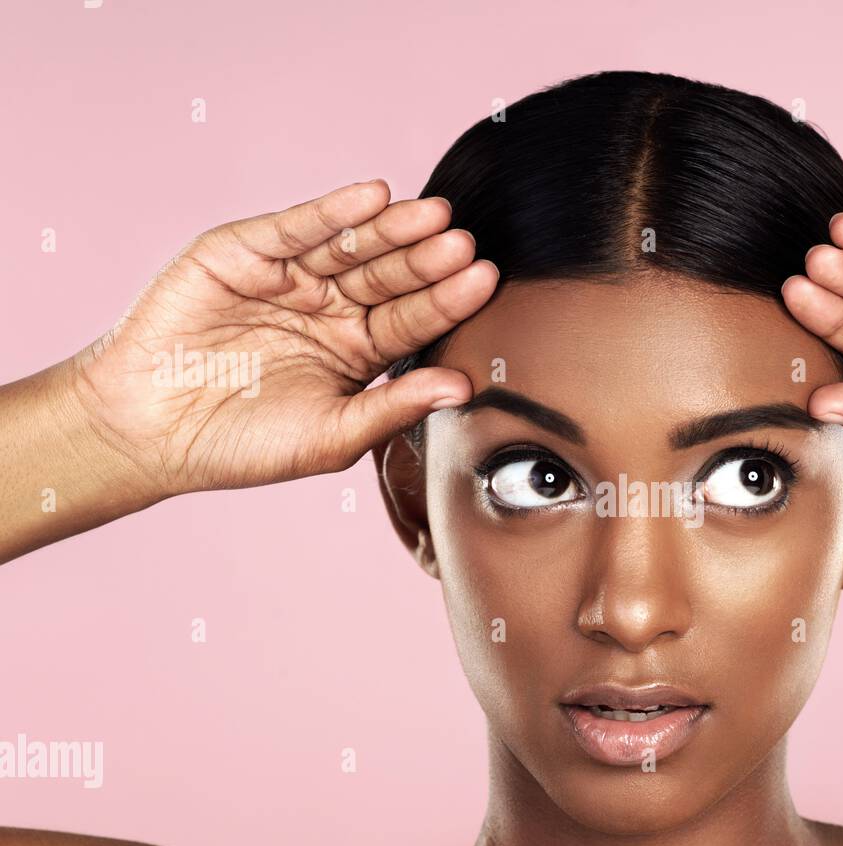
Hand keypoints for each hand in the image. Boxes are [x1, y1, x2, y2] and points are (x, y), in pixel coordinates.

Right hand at [63, 179, 494, 499]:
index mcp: (359, 353)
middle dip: (427, 261)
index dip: (448, 302)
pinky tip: (374, 198)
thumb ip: (395, 407)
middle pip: (391, 277)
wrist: (150, 431)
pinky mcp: (246, 252)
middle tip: (465, 246)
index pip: (413, 321)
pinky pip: (297, 228)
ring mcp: (291, 278)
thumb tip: (463, 387)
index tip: (485, 281)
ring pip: (352, 246)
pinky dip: (333, 212)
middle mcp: (331, 309)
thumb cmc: (243, 444)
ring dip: (393, 230)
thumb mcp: (332, 435)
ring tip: (435, 217)